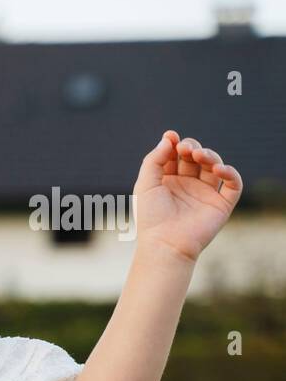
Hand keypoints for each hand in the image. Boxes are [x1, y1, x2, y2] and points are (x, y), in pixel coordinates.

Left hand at [133, 130, 242, 263]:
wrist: (165, 244)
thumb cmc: (151, 217)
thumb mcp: (145, 184)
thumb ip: (154, 160)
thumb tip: (169, 137)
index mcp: (168, 181)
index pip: (176, 155)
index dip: (175, 144)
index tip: (171, 136)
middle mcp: (188, 185)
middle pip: (195, 157)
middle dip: (191, 147)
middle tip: (185, 149)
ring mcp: (205, 194)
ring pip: (214, 166)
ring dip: (209, 156)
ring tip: (198, 155)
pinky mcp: (221, 204)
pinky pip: (233, 184)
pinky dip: (230, 173)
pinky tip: (218, 169)